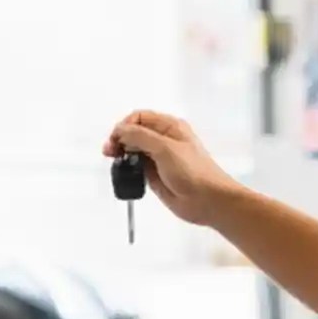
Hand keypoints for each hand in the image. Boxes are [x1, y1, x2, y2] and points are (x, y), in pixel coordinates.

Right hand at [104, 110, 243, 227]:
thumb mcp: (164, 148)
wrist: (207, 200)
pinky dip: (128, 168)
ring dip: (122, 154)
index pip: (138, 118)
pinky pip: (136, 167)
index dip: (124, 126)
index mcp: (169, 126)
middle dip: (119, 140)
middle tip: (110, 152)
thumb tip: (120, 130)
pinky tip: (126, 174)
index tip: (115, 140)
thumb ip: (140, 136)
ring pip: (133, 150)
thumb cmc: (194, 172)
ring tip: (116, 163)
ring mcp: (159, 158)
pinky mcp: (155, 175)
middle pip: (133, 132)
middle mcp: (163, 139)